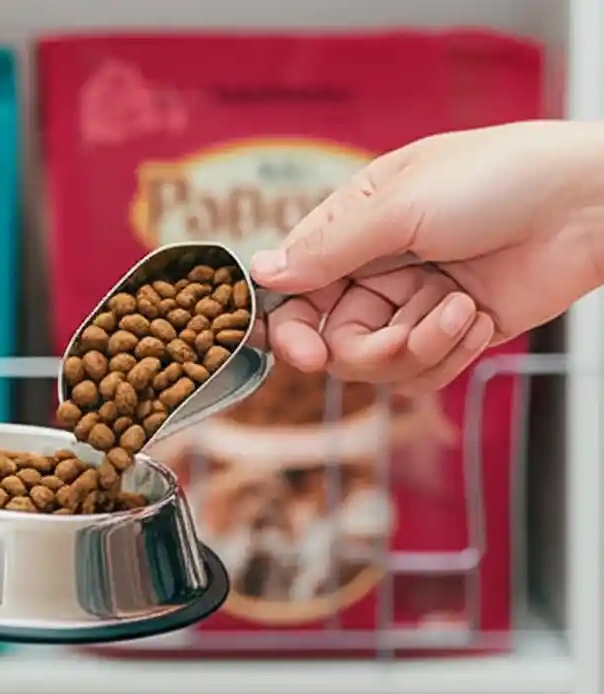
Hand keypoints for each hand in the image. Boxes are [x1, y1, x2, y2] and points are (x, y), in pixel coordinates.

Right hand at [249, 120, 603, 392]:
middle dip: (365, 348)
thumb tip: (263, 273)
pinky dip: (449, 353)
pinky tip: (478, 318)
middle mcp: (376, 269)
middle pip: (332, 339)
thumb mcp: (400, 207)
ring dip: (419, 346)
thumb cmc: (499, 178)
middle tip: (395, 342)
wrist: (589, 205)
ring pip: (377, 364)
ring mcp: (415, 304)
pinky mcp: (453, 334)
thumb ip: (328, 248)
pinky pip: (422, 373)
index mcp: (353, 227)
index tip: (301, 352)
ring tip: (460, 310)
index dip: (289, 326)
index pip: (295, 288)